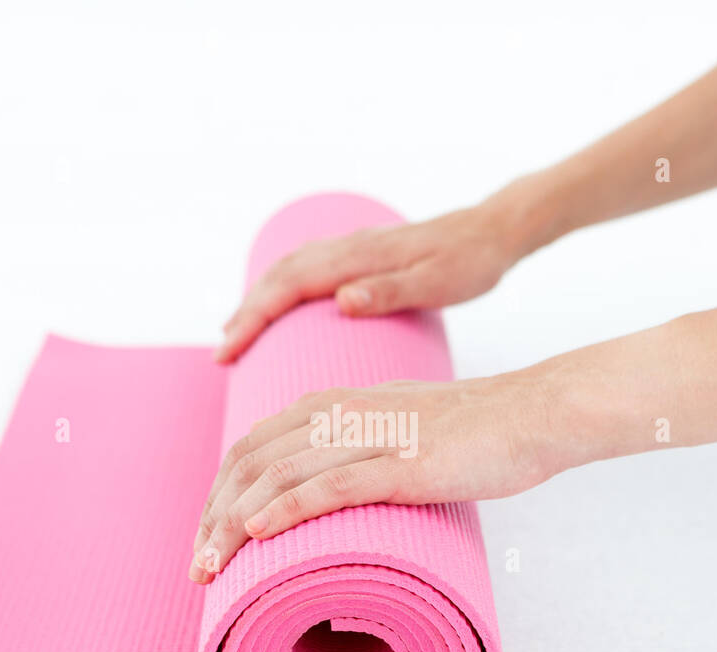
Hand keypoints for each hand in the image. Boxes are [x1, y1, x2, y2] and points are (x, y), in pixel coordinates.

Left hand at [189, 372, 556, 581]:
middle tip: (197, 566)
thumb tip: (335, 496)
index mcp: (340, 405)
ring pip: (279, 474)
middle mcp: (345, 414)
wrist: (534, 414)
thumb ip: (364, 450)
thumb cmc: (476, 432)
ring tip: (212, 565)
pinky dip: (287, 509)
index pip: (256, 445)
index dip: (221, 492)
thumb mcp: (403, 430)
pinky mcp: (405, 463)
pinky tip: (259, 533)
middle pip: (253, 460)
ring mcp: (373, 436)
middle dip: (214, 515)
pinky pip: (332, 485)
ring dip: (234, 523)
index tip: (207, 538)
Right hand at [214, 203, 517, 361]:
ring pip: (288, 269)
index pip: (288, 286)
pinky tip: (280, 308)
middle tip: (223, 355)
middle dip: (246, 314)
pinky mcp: (361, 255)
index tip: (228, 352)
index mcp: (358, 257)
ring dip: (258, 299)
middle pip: (279, 276)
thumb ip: (390, 292)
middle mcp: (348, 247)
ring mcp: (352, 248)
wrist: (494, 230)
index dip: (254, 319)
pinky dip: (281, 288)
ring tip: (237, 334)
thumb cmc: (470, 263)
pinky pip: (306, 269)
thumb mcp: (438, 283)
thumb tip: (341, 300)